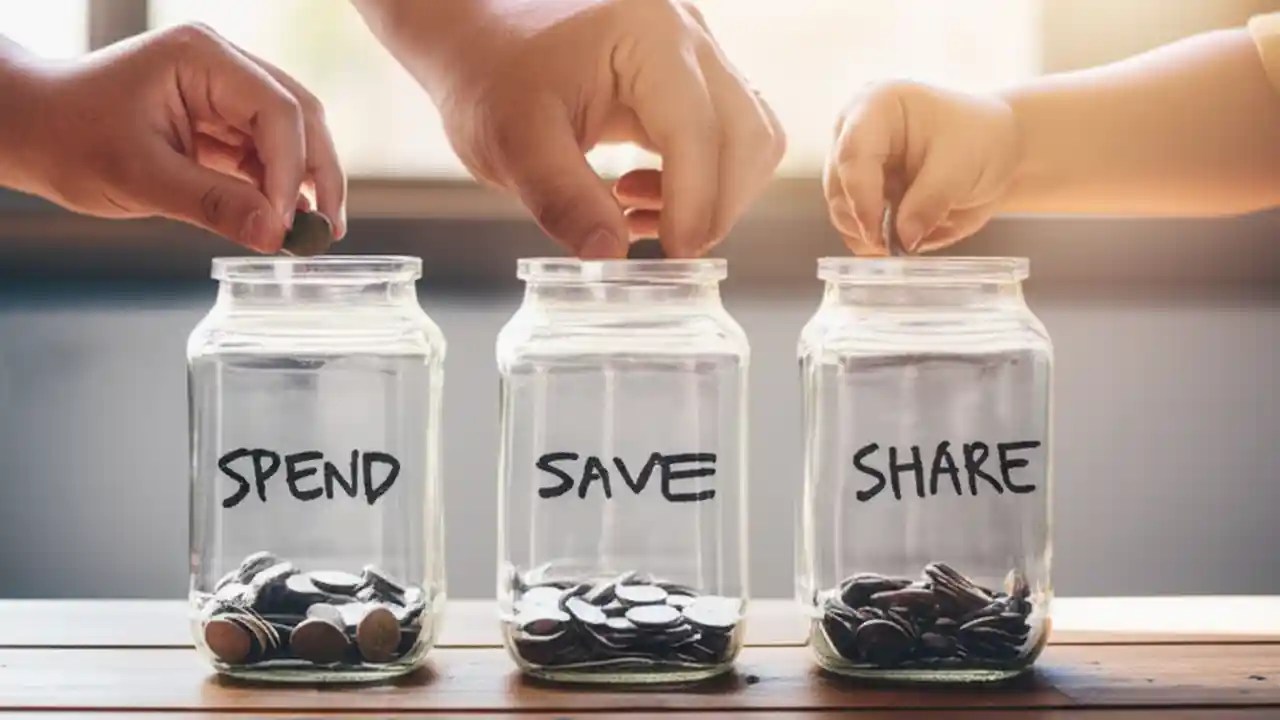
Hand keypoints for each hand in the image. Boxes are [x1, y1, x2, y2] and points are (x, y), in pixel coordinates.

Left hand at [3, 24, 344, 251]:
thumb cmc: (67, 138)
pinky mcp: (221, 121)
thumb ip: (213, 205)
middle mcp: (223, 66)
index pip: (277, 110)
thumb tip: (275, 235)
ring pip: (292, 136)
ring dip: (305, 184)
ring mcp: (224, 92)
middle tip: (328, 230)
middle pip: (300, 116)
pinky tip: (283, 221)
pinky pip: (266, 153)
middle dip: (318, 175)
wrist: (31, 130)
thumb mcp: (139, 177)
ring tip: (311, 233)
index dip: (291, 171)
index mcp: (201, 58)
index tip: (286, 225)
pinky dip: (279, 189)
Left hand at [355, 0, 784, 257]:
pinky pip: (726, 135)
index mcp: (648, 35)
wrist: (477, 32)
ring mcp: (696, 54)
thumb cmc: (489, 70)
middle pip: (748, 134)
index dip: (694, 202)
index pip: (698, 129)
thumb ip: (562, 199)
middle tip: (664, 250)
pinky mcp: (689, 78)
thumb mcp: (511, 140)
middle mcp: (687, 36)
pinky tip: (636, 195)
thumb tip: (610, 257)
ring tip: (636, 212)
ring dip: (713, 193)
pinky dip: (700, 179)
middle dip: (714, 205)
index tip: (672, 256)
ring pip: (751, 137)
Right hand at [825, 82, 1017, 254]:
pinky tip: (904, 237)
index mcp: (875, 107)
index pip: (852, 154)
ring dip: (870, 235)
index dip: (861, 197)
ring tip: (909, 239)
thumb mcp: (961, 168)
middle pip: (838, 186)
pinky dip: (875, 241)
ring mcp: (853, 164)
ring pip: (841, 211)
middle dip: (864, 222)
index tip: (879, 234)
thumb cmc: (980, 139)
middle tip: (898, 245)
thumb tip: (903, 238)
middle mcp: (852, 132)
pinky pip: (853, 226)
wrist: (994, 148)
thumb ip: (929, 202)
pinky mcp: (859, 192)